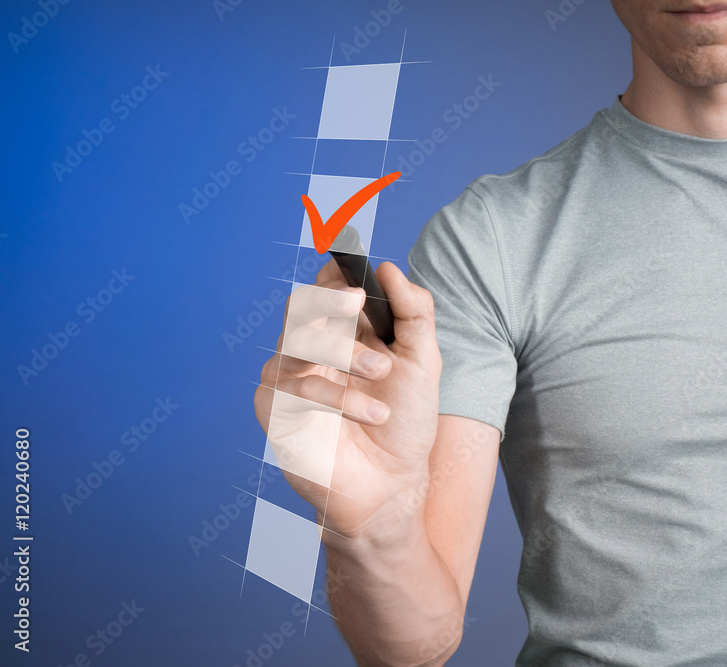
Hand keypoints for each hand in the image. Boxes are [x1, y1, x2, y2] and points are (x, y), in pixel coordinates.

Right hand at [254, 256, 441, 542]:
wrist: (393, 485)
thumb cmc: (405, 423)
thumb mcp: (423, 362)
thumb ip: (414, 312)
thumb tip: (390, 268)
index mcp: (344, 332)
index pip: (327, 287)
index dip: (336, 273)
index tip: (356, 269)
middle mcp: (311, 349)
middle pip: (302, 305)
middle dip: (330, 300)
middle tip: (357, 301)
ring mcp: (289, 378)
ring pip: (297, 341)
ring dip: (344, 352)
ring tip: (383, 372)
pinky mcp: (275, 411)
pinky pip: (294, 388)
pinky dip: (338, 397)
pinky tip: (374, 414)